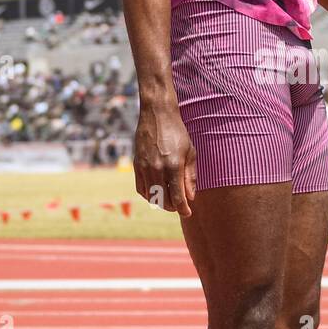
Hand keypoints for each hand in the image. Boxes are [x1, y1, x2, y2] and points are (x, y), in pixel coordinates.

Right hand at [133, 101, 196, 216]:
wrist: (157, 115)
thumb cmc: (177, 133)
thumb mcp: (190, 153)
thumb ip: (190, 176)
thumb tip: (191, 197)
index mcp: (174, 166)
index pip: (177, 197)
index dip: (183, 209)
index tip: (188, 213)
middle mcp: (157, 169)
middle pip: (163, 200)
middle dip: (173, 207)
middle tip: (179, 205)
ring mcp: (145, 167)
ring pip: (151, 196)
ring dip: (160, 202)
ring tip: (169, 199)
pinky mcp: (136, 165)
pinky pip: (140, 188)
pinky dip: (148, 195)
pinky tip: (156, 192)